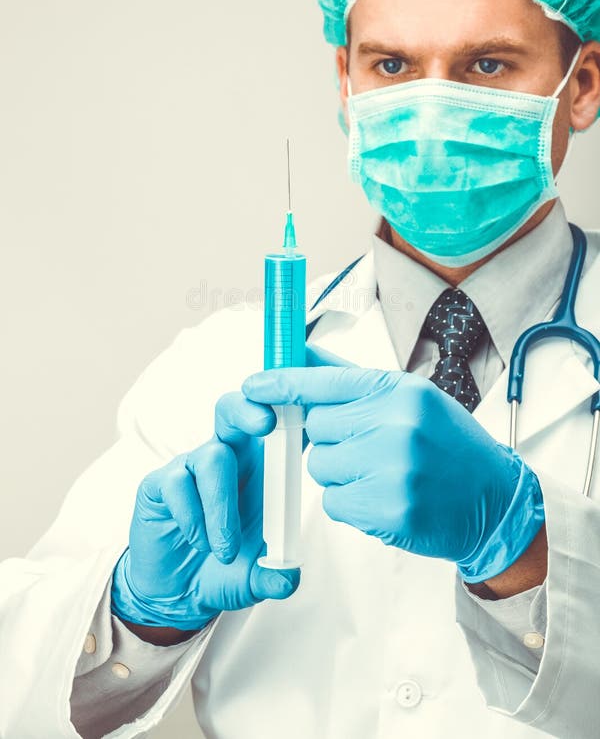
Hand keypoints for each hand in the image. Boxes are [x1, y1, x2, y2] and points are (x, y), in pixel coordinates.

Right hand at [111, 392, 300, 630]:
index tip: (308, 416)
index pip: (275, 427)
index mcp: (260, 468)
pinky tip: (197, 541)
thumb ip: (274, 577)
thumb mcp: (256, 579)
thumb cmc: (224, 570)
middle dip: (250, 410)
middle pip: (233, 411)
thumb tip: (288, 577)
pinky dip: (192, 516)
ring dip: (222, 506)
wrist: (177, 594)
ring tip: (224, 550)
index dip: (289, 412)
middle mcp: (225, 458)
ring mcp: (190, 467)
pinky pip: (176, 482)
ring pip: (211, 457)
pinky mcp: (160, 484)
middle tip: (265, 424)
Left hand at [242, 349, 543, 582]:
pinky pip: (334, 503)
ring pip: (321, 467)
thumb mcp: (409, 398)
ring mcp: (394, 470)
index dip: (283, 383)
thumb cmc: (444, 442)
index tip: (251, 385)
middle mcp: (397, 425)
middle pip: (317, 427)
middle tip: (366, 447)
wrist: (494, 499)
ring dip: (339, 474)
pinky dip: (349, 504)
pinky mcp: (389, 511)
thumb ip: (352, 380)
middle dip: (330, 439)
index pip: (326, 380)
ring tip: (380, 473)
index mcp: (399, 390)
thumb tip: (299, 353)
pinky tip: (383, 499)